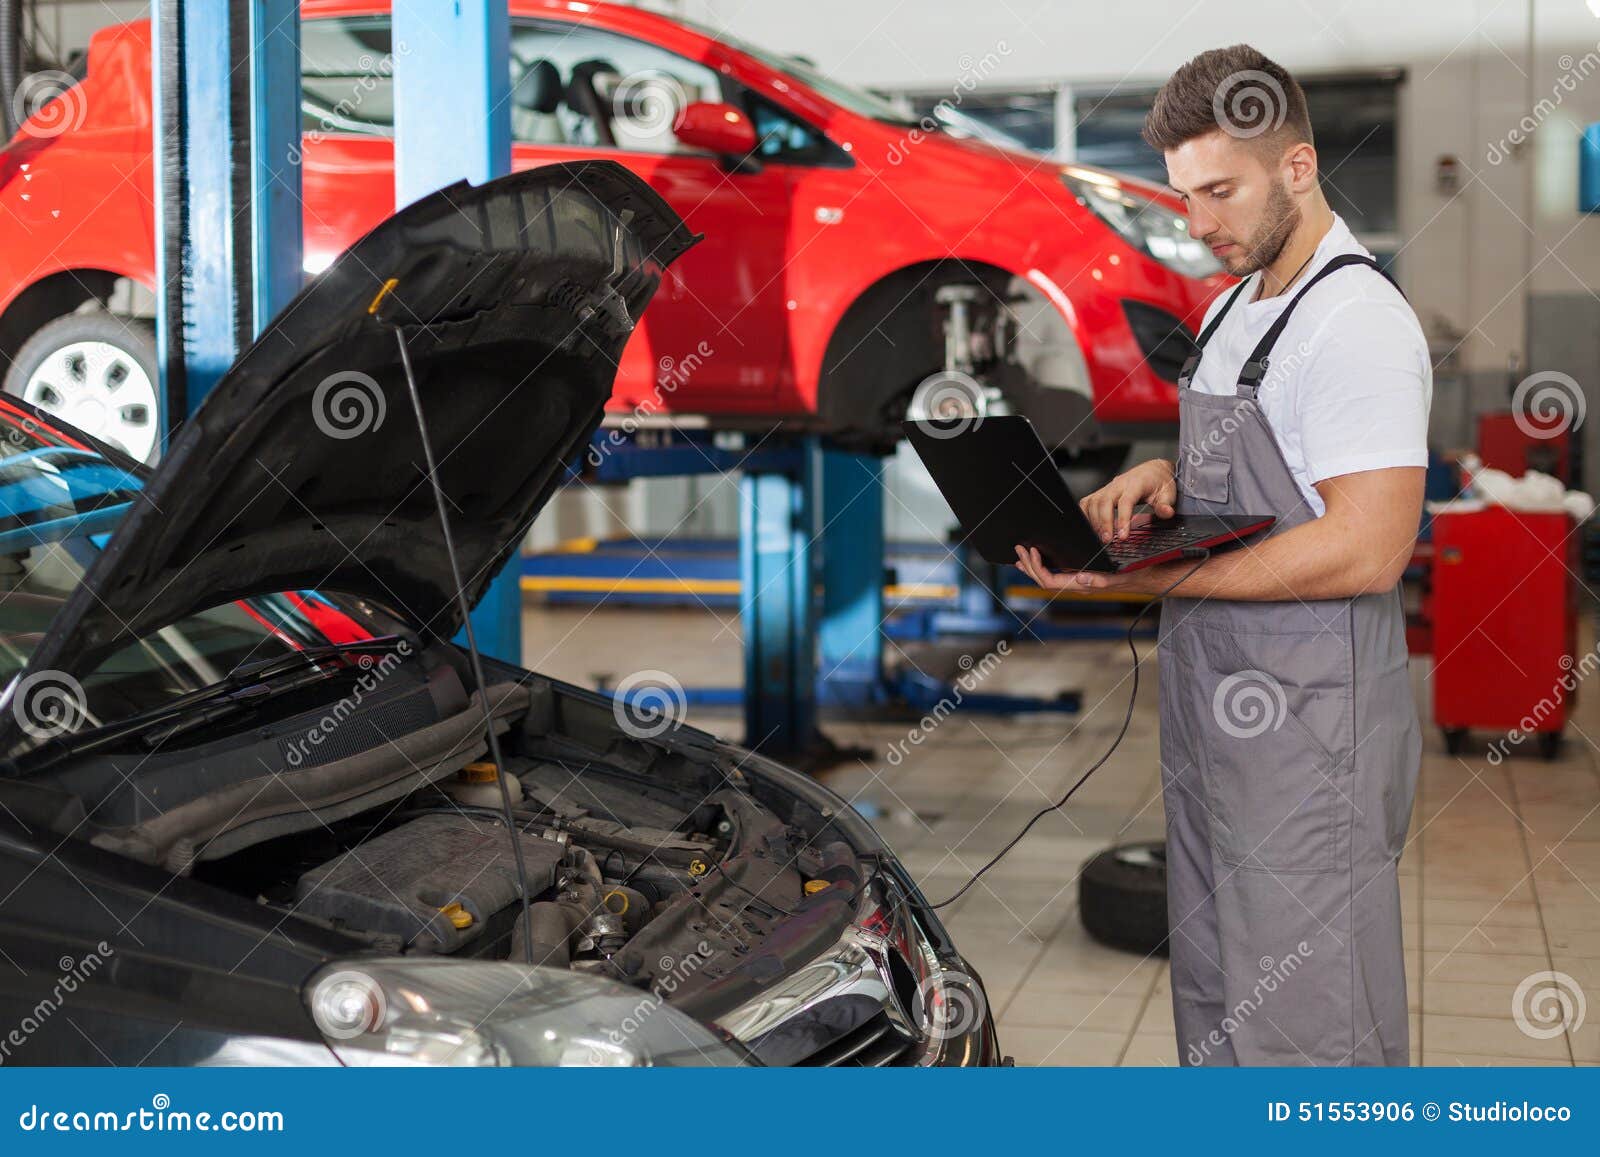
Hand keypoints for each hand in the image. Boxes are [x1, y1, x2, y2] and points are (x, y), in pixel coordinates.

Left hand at [1013, 546, 1182, 594]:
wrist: (1152, 574)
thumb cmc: (1138, 573)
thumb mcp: (1120, 575)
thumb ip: (1101, 581)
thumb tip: (1080, 580)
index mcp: (1084, 585)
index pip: (1050, 581)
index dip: (1036, 569)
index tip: (1031, 552)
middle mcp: (1079, 583)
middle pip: (1044, 579)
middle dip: (1028, 565)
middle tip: (1019, 549)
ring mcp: (1080, 579)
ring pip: (1049, 576)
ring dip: (1034, 564)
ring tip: (1023, 553)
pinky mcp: (1084, 573)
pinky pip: (1059, 571)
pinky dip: (1046, 563)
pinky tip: (1042, 555)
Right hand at [1079, 458, 1176, 541]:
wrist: (1153, 471)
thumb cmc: (1159, 483)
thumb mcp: (1168, 494)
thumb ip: (1165, 504)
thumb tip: (1166, 512)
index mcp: (1136, 483)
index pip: (1125, 501)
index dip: (1122, 519)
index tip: (1122, 535)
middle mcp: (1119, 484)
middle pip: (1104, 501)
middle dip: (1103, 522)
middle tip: (1108, 540)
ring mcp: (1108, 488)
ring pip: (1093, 502)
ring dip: (1094, 521)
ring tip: (1101, 537)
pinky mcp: (1102, 492)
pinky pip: (1087, 502)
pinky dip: (1085, 515)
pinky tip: (1091, 527)